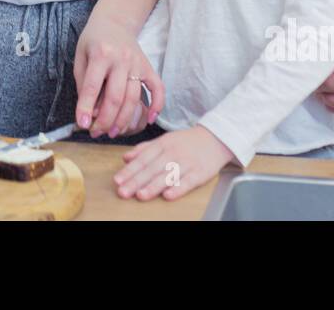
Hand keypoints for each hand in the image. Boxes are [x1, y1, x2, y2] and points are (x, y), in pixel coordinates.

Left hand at [73, 12, 163, 138]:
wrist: (114, 21)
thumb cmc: (93, 40)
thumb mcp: (80, 56)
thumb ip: (83, 82)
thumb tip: (89, 111)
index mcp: (101, 54)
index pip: (92, 86)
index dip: (86, 108)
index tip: (83, 125)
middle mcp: (121, 59)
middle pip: (115, 97)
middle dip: (105, 120)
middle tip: (97, 133)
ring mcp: (137, 63)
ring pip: (133, 98)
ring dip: (124, 120)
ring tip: (113, 132)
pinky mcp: (148, 66)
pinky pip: (158, 88)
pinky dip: (157, 105)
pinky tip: (150, 119)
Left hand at [114, 125, 233, 201]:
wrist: (216, 137)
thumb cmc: (187, 141)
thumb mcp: (165, 139)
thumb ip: (144, 149)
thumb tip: (126, 158)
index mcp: (163, 144)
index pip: (143, 159)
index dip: (129, 170)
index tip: (117, 180)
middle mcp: (173, 153)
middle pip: (152, 168)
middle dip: (136, 181)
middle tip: (123, 191)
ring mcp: (187, 163)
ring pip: (168, 176)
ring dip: (153, 186)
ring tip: (140, 195)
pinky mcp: (200, 173)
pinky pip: (188, 181)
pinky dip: (178, 188)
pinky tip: (168, 195)